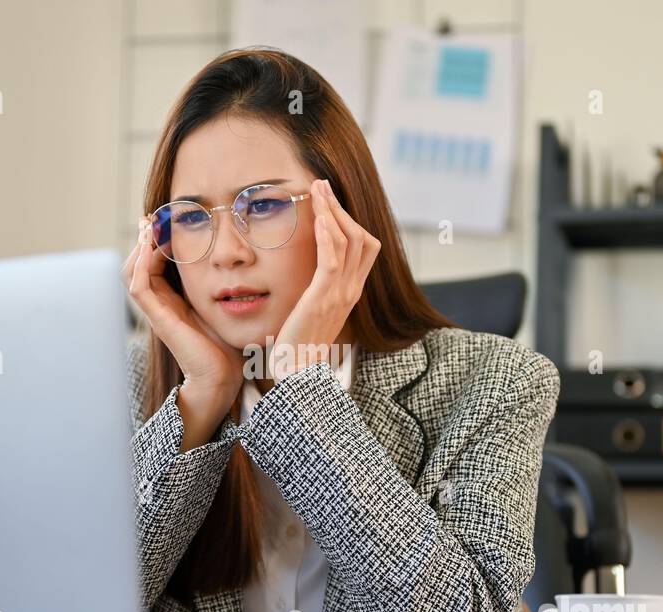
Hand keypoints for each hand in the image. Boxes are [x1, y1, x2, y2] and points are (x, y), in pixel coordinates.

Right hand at [123, 217, 242, 449]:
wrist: (223, 378)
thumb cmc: (229, 347)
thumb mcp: (228, 307)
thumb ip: (230, 286)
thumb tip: (249, 260)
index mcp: (174, 300)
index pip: (156, 261)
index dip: (159, 238)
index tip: (170, 217)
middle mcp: (161, 304)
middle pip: (139, 261)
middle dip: (145, 236)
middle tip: (156, 214)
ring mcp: (156, 311)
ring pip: (132, 269)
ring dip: (140, 245)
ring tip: (151, 224)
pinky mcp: (157, 318)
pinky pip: (138, 285)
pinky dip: (142, 262)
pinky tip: (152, 243)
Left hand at [268, 180, 379, 382]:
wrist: (298, 374)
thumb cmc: (300, 346)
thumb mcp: (314, 312)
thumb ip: (318, 290)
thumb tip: (311, 272)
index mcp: (351, 292)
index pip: (363, 246)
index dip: (349, 219)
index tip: (329, 199)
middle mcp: (352, 291)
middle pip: (361, 237)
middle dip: (341, 208)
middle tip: (322, 185)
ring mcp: (340, 295)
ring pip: (348, 242)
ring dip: (332, 212)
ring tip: (318, 190)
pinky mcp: (323, 300)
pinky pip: (332, 261)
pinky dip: (327, 235)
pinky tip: (318, 217)